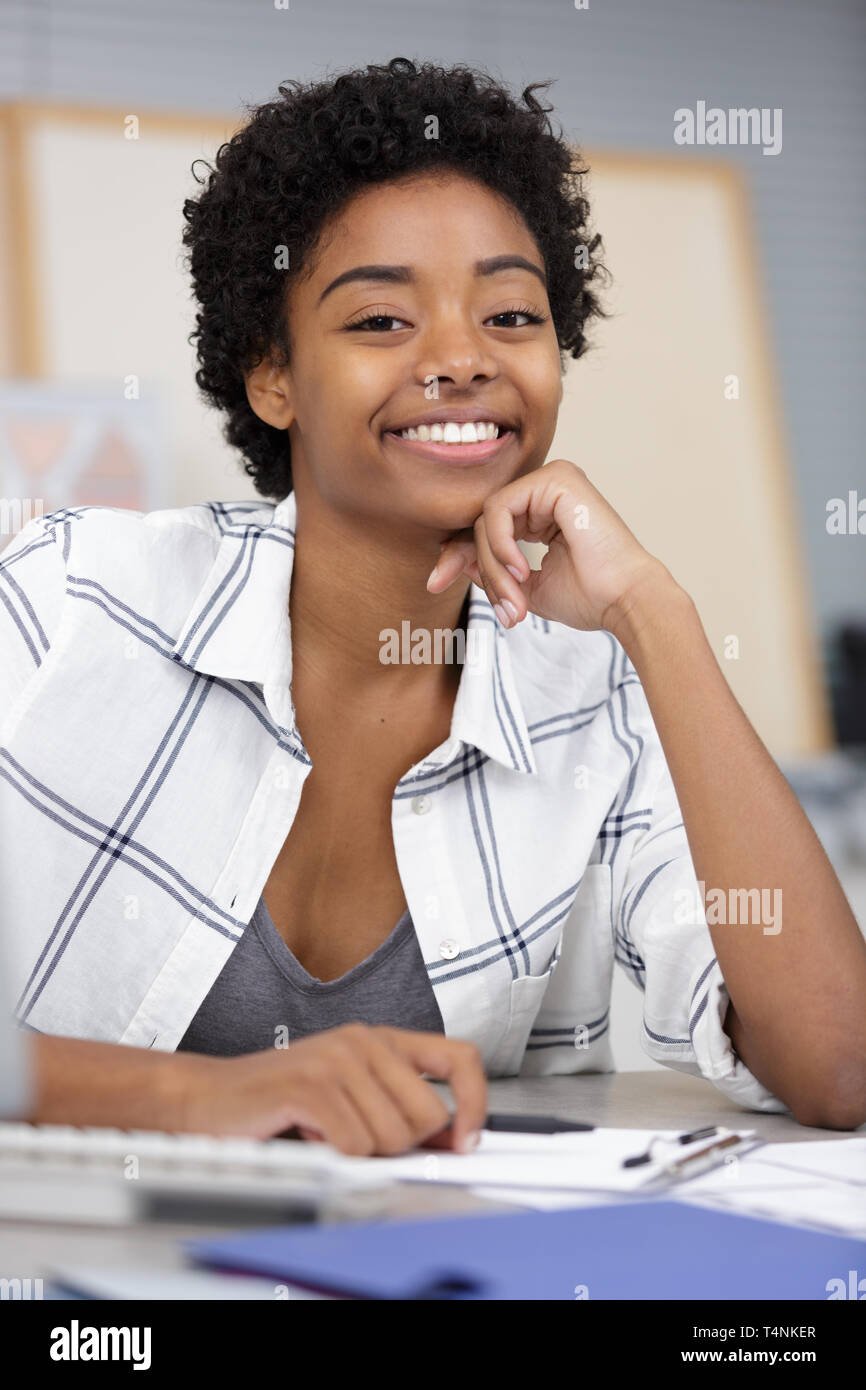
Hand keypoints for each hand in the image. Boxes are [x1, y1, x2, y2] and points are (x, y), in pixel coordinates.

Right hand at [179, 1024, 486, 1155]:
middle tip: (357, 1138)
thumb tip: (453, 1138)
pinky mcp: (312, 1084)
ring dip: (361, 1153)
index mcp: (380, 1039)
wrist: (208, 1098)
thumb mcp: (350, 1096)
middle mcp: (364, 1040)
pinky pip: (355, 1146)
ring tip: (326, 1132)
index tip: (465, 1140)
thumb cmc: (277, 1102)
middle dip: (399, 1145)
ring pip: (393, 1136)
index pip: (460, 1058)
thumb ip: (399, 1107)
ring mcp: (338, 1058)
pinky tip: (308, 1134)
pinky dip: (334, 1156)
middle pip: (428, 1115)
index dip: (475, 1103)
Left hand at [427, 458, 668, 633]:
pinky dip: (500, 544)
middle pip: (481, 521)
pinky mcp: (556, 478)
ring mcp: (551, 480)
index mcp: (542, 511)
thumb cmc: (590, 598)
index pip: (486, 526)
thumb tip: (458, 560)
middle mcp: (546, 490)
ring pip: (487, 517)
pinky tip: (520, 569)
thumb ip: (494, 571)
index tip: (434, 584)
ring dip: (493, 565)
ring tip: (516, 597)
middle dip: (475, 566)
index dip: (459, 555)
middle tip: (500, 606)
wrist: (625, 601)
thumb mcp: (527, 587)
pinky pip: (499, 508)